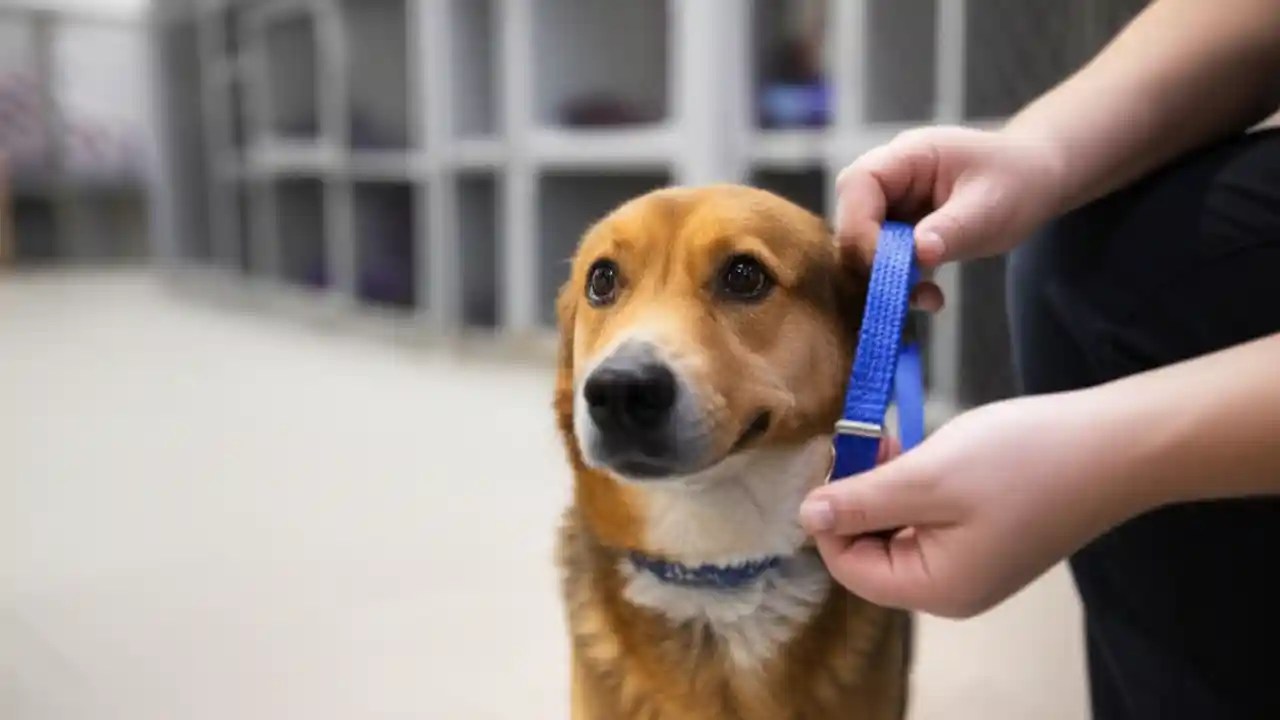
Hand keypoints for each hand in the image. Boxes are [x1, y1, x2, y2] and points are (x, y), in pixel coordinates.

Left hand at [799, 392, 1138, 617]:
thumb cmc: (1021, 460)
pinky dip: (919, 486)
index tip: (836, 457)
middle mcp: (954, 590)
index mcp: (936, 588)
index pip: (848, 566)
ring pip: (901, 530)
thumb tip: (807, 518)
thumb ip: (863, 501)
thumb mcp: (927, 476)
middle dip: (860, 496)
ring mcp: (977, 566)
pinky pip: (934, 520)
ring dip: (887, 485)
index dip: (830, 515)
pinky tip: (928, 451)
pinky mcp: (994, 538)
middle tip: (869, 440)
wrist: (1119, 445)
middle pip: (873, 550)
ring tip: (898, 439)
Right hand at [835, 126, 1067, 311]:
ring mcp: (896, 205)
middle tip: (898, 290)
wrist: (1039, 180)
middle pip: (852, 217)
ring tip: (924, 298)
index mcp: (909, 156)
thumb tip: (917, 253)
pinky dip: (903, 283)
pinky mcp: (903, 231)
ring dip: (887, 277)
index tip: (882, 265)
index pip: (858, 184)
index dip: (859, 225)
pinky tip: (932, 298)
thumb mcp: (991, 206)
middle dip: (870, 258)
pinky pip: (887, 259)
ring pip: (866, 244)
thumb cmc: (1019, 180)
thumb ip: (953, 228)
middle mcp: (893, 178)